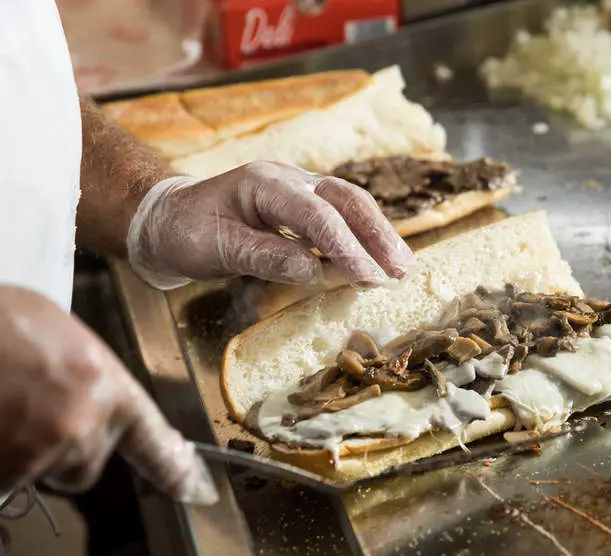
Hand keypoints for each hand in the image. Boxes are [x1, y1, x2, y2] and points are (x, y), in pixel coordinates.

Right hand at [0, 285, 217, 504]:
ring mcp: (44, 451)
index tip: (193, 488)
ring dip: (22, 455)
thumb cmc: (4, 321)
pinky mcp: (9, 470)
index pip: (154, 439)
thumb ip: (84, 374)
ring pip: (39, 474)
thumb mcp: (60, 332)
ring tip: (4, 410)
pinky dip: (1, 463)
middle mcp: (84, 424)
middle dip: (63, 455)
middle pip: (85, 467)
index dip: (173, 468)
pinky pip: (7, 482)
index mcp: (106, 384)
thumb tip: (84, 391)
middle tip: (33, 418)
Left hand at [127, 161, 415, 289]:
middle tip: (401, 269)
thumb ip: (262, 256)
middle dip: (378, 234)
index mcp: (264, 184)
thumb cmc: (184, 233)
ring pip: (351, 204)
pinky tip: (380, 259)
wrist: (166, 219)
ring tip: (402, 266)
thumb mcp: (213, 248)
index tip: (367, 278)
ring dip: (379, 234)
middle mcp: (288, 180)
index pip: (317, 215)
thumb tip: (312, 271)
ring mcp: (299, 189)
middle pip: (346, 199)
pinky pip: (342, 216)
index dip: (346, 247)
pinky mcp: (303, 206)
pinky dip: (365, 237)